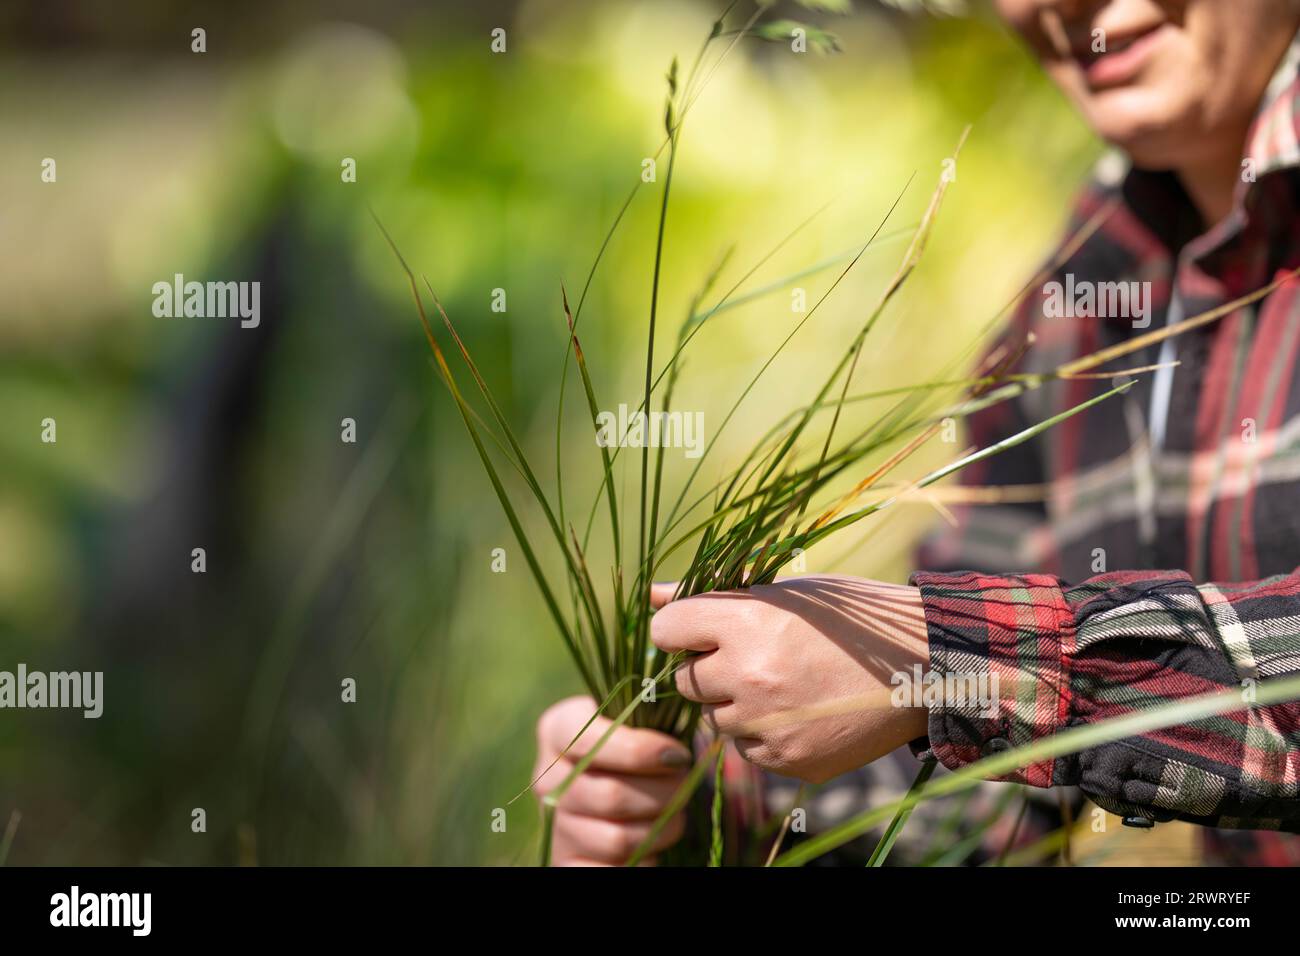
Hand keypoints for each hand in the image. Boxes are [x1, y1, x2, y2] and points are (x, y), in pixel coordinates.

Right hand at [533, 695, 692, 865]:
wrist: (609, 777)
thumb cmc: (633, 740)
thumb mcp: (633, 718)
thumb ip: (648, 720)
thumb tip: (676, 756)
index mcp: (558, 729)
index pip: (589, 741)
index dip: (640, 751)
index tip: (677, 755)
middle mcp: (548, 778)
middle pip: (612, 796)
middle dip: (664, 793)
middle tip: (686, 784)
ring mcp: (554, 823)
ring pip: (617, 839)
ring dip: (661, 829)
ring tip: (676, 813)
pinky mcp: (564, 861)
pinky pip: (611, 871)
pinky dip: (644, 859)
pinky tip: (655, 842)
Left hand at [650, 574, 928, 783]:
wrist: (922, 666)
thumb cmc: (848, 619)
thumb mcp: (783, 592)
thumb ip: (710, 595)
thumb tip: (650, 593)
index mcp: (745, 623)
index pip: (666, 631)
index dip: (680, 629)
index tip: (699, 630)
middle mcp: (749, 677)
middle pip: (684, 680)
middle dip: (709, 668)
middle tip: (755, 656)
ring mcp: (768, 725)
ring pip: (714, 718)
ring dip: (735, 704)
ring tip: (786, 683)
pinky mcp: (788, 761)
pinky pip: (747, 750)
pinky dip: (763, 734)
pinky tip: (801, 711)